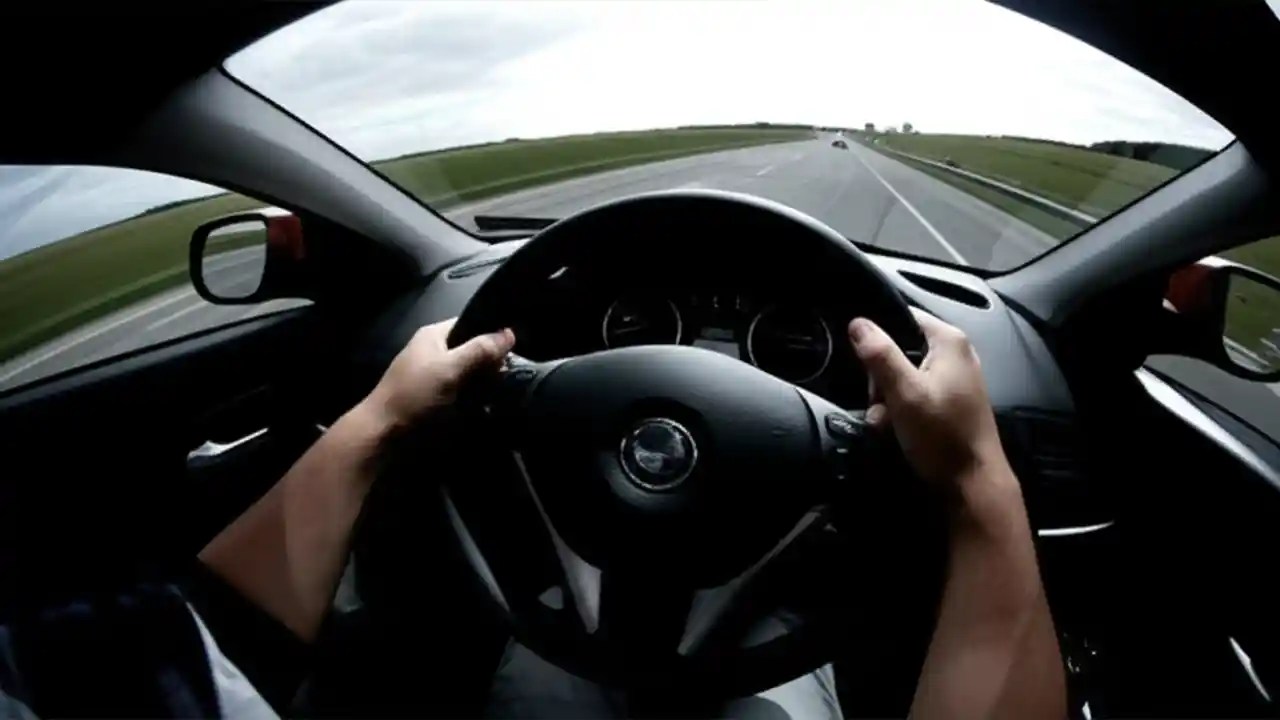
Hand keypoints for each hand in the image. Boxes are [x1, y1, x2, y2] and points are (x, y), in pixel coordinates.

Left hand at [364, 319, 514, 429]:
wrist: (384, 433)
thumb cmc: (415, 394)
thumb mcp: (450, 369)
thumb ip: (480, 350)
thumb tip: (510, 333)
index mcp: (434, 336)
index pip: (470, 323)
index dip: (491, 333)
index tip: (514, 348)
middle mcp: (435, 351)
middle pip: (473, 349)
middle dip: (491, 362)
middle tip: (508, 375)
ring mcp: (436, 375)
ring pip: (471, 373)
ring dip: (485, 383)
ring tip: (502, 392)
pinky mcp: (438, 397)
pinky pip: (465, 391)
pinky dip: (476, 397)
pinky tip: (489, 405)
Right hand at [847, 309, 1006, 488]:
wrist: (972, 484)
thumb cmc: (941, 435)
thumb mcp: (904, 392)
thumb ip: (880, 354)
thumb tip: (857, 322)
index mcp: (949, 341)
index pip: (903, 316)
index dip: (877, 335)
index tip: (862, 362)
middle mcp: (956, 354)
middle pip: (900, 348)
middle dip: (880, 377)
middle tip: (879, 403)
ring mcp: (955, 379)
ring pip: (903, 375)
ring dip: (887, 398)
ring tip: (886, 422)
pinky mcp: (951, 402)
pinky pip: (915, 394)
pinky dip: (901, 409)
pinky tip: (896, 429)